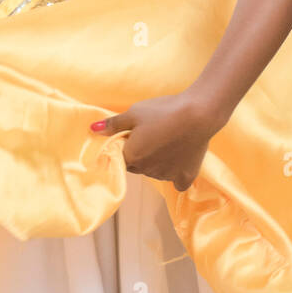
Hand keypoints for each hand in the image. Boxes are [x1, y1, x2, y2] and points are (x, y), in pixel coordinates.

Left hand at [91, 91, 224, 191]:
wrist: (198, 114)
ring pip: (155, 172)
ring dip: (157, 162)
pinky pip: (177, 182)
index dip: (127, 145)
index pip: (121, 157)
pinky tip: (179, 160)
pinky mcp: (186, 176)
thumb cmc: (163, 111)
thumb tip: (93, 129)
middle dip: (140, 154)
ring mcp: (168, 175)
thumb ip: (113, 124)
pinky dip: (176, 174)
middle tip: (153, 134)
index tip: (136, 133)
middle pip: (137, 166)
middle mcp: (147, 171)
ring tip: (168, 140)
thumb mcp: (134, 112)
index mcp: (132, 157)